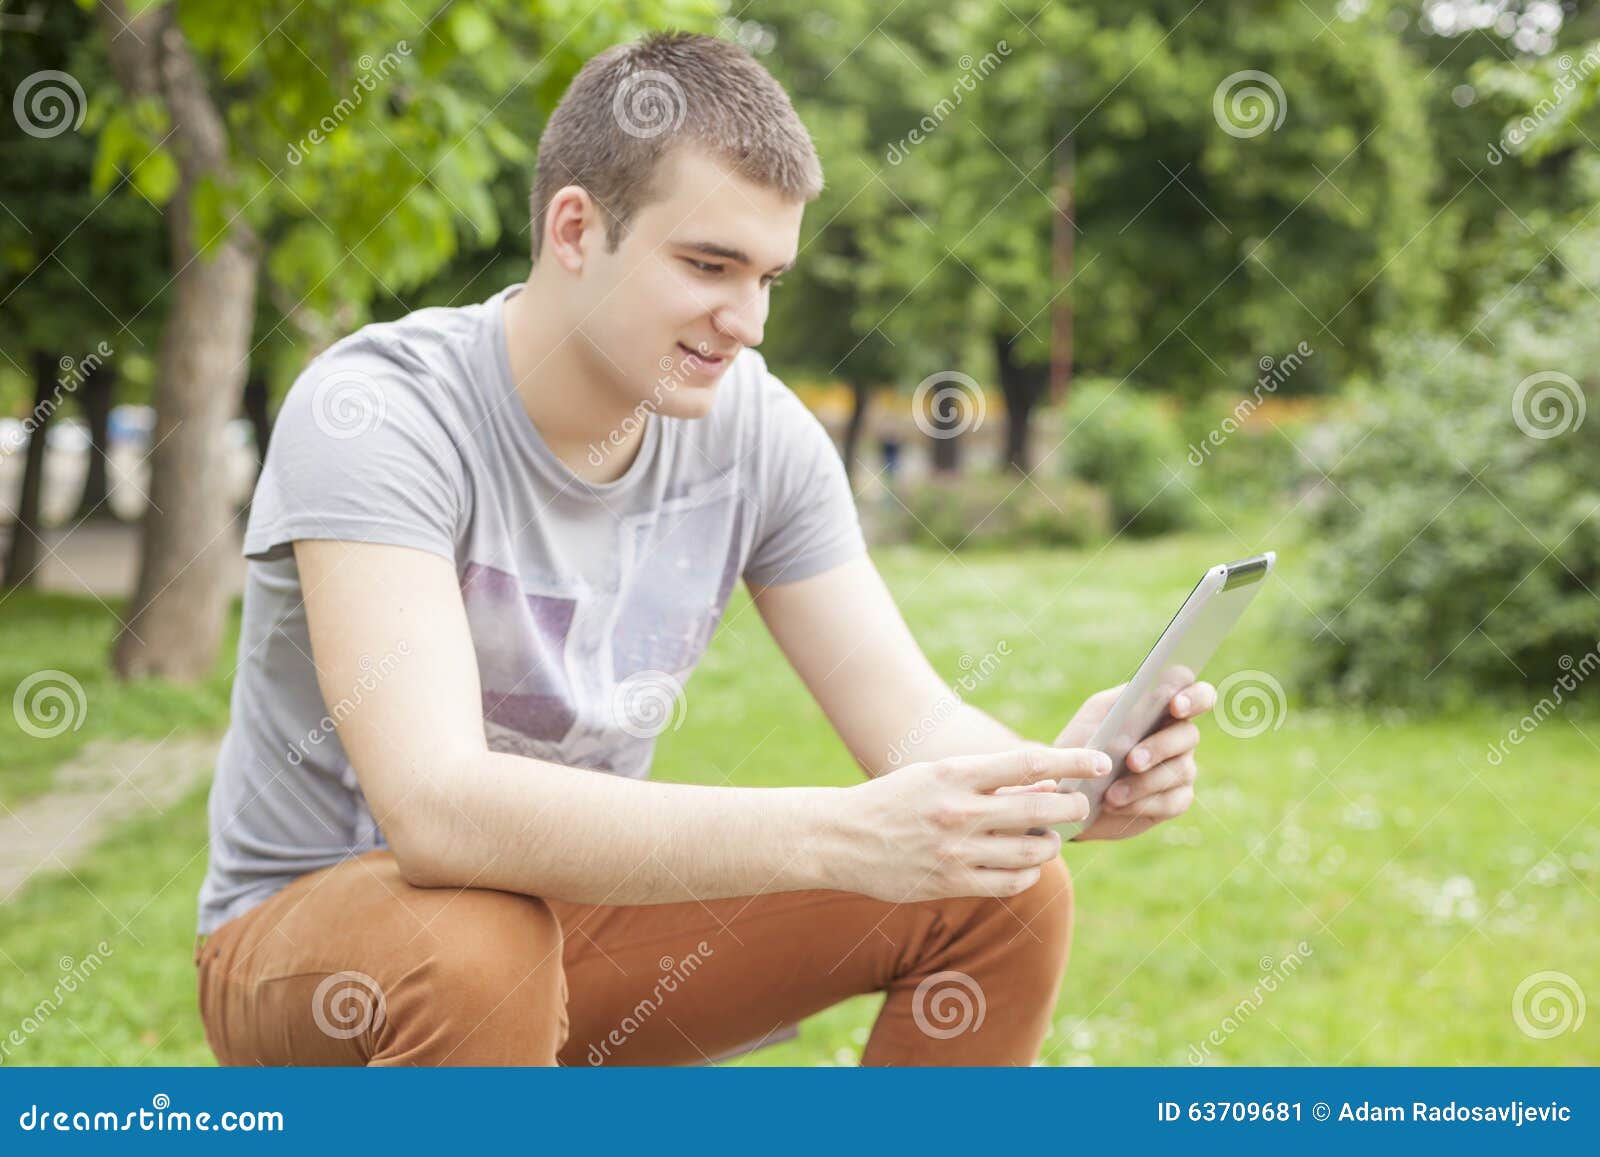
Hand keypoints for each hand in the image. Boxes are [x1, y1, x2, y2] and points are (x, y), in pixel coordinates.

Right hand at [824, 747, 1112, 901]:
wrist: (841, 838)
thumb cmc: (894, 799)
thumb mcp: (937, 775)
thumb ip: (989, 781)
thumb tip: (1045, 784)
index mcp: (955, 775)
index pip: (1028, 763)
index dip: (1071, 762)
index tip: (1100, 762)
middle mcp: (958, 812)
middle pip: (1039, 810)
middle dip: (1072, 808)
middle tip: (1081, 806)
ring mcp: (955, 852)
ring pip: (1031, 852)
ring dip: (1050, 844)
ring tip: (1048, 837)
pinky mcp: (951, 884)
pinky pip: (1010, 884)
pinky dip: (1029, 874)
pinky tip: (1026, 866)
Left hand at [1052, 680, 1216, 841]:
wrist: (1066, 790)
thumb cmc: (1082, 744)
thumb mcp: (1093, 717)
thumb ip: (1119, 702)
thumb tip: (1146, 699)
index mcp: (1163, 709)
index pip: (1198, 695)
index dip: (1195, 698)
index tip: (1175, 707)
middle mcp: (1178, 736)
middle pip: (1189, 735)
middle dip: (1159, 748)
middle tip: (1131, 761)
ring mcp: (1181, 768)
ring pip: (1179, 771)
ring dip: (1142, 782)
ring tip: (1111, 793)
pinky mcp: (1176, 800)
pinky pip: (1172, 802)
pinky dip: (1142, 804)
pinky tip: (1116, 805)